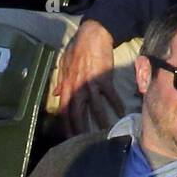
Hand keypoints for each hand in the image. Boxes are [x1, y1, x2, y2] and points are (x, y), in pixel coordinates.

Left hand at [56, 20, 122, 135]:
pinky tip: (121, 112)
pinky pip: (110, 94)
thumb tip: (55, 94)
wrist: (93, 34)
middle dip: (80, 129)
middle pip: (76, 113)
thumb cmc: (77, 48)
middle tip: (84, 142)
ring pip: (94, 107)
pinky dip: (115, 104)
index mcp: (66, 86)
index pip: (63, 110)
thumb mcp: (64, 64)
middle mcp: (77, 87)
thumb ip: (60, 81)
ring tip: (105, 132)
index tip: (68, 137)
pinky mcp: (104, 78)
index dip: (65, 125)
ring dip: (100, 121)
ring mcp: (91, 83)